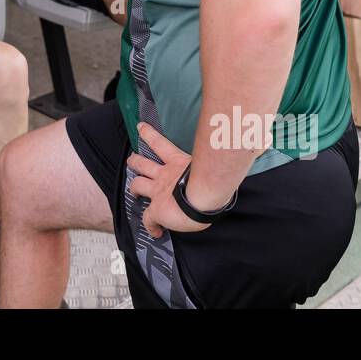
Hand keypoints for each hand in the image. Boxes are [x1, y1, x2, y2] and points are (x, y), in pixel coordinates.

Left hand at [126, 123, 210, 237]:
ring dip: (134, 186)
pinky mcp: (157, 209)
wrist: (203, 197)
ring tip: (132, 188)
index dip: (150, 135)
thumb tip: (229, 144)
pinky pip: (148, 218)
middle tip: (132, 160)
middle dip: (136, 162)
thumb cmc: (211, 179)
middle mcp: (164, 175)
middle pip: (143, 164)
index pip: (160, 144)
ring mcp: (158, 192)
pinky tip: (155, 231)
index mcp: (177, 162)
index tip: (141, 128)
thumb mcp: (210, 163)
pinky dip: (150, 225)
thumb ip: (211, 157)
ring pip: (138, 184)